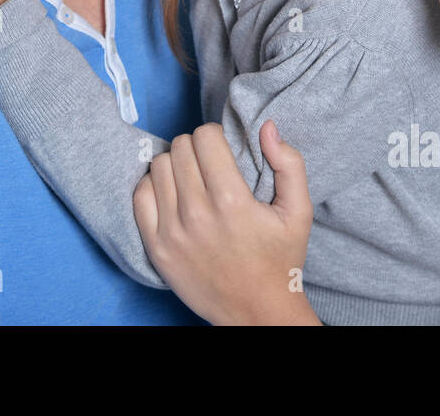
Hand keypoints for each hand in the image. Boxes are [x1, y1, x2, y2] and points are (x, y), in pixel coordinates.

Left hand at [134, 121, 319, 324]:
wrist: (256, 312)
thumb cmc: (279, 260)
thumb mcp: (299, 212)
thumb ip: (289, 164)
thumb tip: (267, 127)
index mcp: (231, 201)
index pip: (204, 137)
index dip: (215, 136)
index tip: (222, 150)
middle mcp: (197, 214)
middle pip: (179, 147)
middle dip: (195, 148)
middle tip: (208, 164)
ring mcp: (172, 232)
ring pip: (158, 166)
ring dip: (175, 165)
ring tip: (191, 178)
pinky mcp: (156, 248)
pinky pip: (140, 195)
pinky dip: (154, 187)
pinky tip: (173, 194)